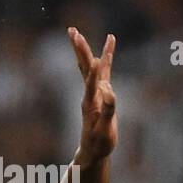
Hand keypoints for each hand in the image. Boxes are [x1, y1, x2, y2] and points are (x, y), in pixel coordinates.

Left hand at [69, 28, 116, 165]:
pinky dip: (105, 57)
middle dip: (79, 49)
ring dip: (84, 49)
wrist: (93, 150)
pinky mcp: (100, 93)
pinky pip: (102, 71)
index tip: (98, 59)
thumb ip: (108, 111)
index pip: (91, 84)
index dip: (95, 72)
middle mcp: (89, 95)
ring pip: (88, 66)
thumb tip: (109, 92)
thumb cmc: (99, 143)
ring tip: (77, 32)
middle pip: (84, 67)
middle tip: (72, 31)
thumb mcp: (105, 131)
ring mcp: (93, 92)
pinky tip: (108, 45)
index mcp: (90, 104)